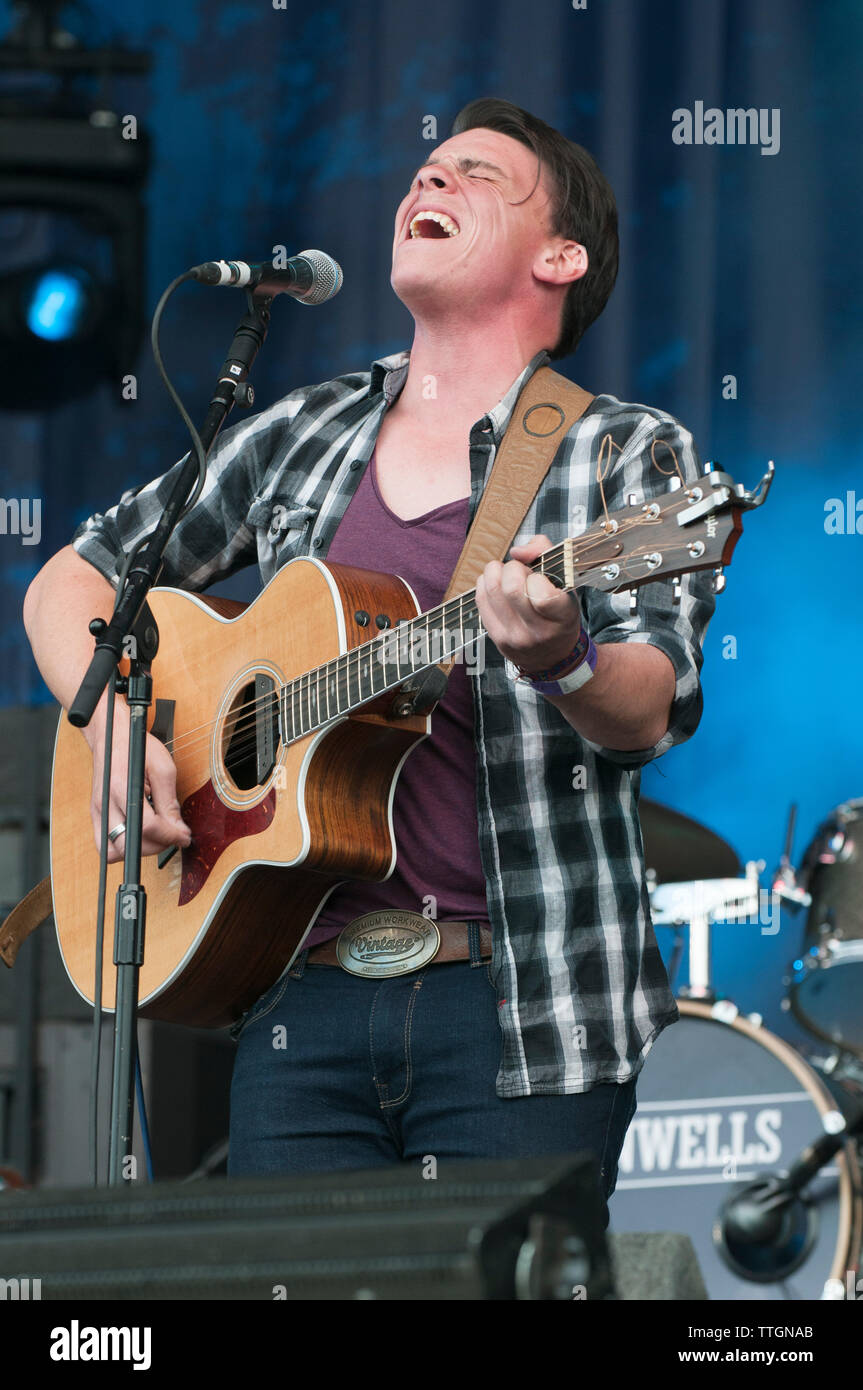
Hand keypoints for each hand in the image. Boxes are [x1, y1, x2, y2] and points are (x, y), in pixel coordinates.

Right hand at [84, 704, 192, 861]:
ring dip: (138, 850)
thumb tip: (178, 829)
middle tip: (172, 836)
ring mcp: (97, 811)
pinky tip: (139, 834)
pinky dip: (123, 847)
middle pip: (129, 844)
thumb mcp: (163, 768)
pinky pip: (105, 845)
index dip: (171, 836)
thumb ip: (169, 801)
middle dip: (156, 846)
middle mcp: (105, 803)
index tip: (184, 837)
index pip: (148, 826)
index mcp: (122, 788)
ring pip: (112, 851)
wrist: (111, 736)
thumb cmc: (136, 747)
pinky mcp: (96, 815)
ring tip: (155, 836)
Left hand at [475, 533, 583, 673]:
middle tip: (521, 573)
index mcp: (562, 617)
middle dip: (513, 569)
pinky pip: (480, 599)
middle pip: (511, 588)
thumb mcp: (566, 584)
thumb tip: (516, 551)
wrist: (553, 657)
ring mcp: (514, 637)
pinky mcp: (496, 638)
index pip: (542, 595)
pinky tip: (496, 584)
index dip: (537, 578)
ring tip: (508, 576)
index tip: (540, 578)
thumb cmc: (559, 615)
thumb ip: (545, 552)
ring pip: (491, 590)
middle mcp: (538, 631)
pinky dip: (485, 583)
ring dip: (496, 572)